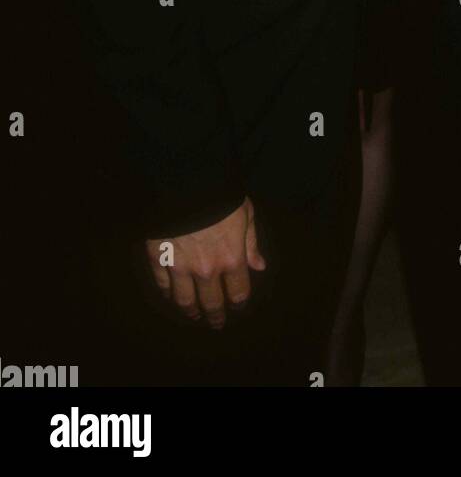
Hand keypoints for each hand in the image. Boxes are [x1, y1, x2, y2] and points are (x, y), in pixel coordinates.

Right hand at [145, 196, 265, 329]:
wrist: (185, 181)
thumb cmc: (221, 194)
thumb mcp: (245, 213)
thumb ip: (251, 243)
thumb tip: (259, 266)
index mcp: (232, 258)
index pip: (238, 293)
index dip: (239, 303)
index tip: (238, 306)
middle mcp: (206, 270)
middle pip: (212, 303)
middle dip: (216, 315)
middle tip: (216, 323)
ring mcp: (180, 268)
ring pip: (185, 301)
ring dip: (191, 311)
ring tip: (194, 315)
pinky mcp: (158, 260)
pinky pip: (163, 285)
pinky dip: (168, 294)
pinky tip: (172, 295)